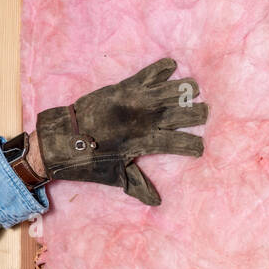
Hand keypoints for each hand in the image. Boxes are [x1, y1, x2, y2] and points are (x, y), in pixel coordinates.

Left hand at [35, 58, 207, 204]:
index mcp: (147, 141)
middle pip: (184, 113)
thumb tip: (157, 202)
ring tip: (194, 89)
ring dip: (187, 89)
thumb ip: (139, 186)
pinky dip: (163, 68)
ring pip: (173, 90)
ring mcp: (139, 100)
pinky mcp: (127, 86)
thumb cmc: (92, 159)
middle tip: (203, 113)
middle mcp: (148, 119)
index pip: (181, 143)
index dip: (194, 145)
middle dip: (198, 114)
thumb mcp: (117, 177)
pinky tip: (172, 66)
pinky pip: (151, 72)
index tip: (201, 148)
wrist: (64, 136)